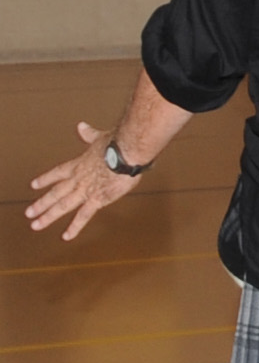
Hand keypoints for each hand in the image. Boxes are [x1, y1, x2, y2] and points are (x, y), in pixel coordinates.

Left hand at [26, 122, 139, 240]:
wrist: (125, 153)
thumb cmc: (116, 144)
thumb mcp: (98, 138)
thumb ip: (88, 134)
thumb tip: (81, 126)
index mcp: (78, 165)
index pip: (57, 174)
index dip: (45, 180)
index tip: (33, 186)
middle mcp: (77, 179)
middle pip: (55, 193)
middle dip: (41, 203)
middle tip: (28, 213)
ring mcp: (85, 190)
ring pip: (62, 206)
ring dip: (48, 216)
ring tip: (35, 225)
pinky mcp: (97, 200)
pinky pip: (83, 216)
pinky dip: (74, 227)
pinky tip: (65, 236)